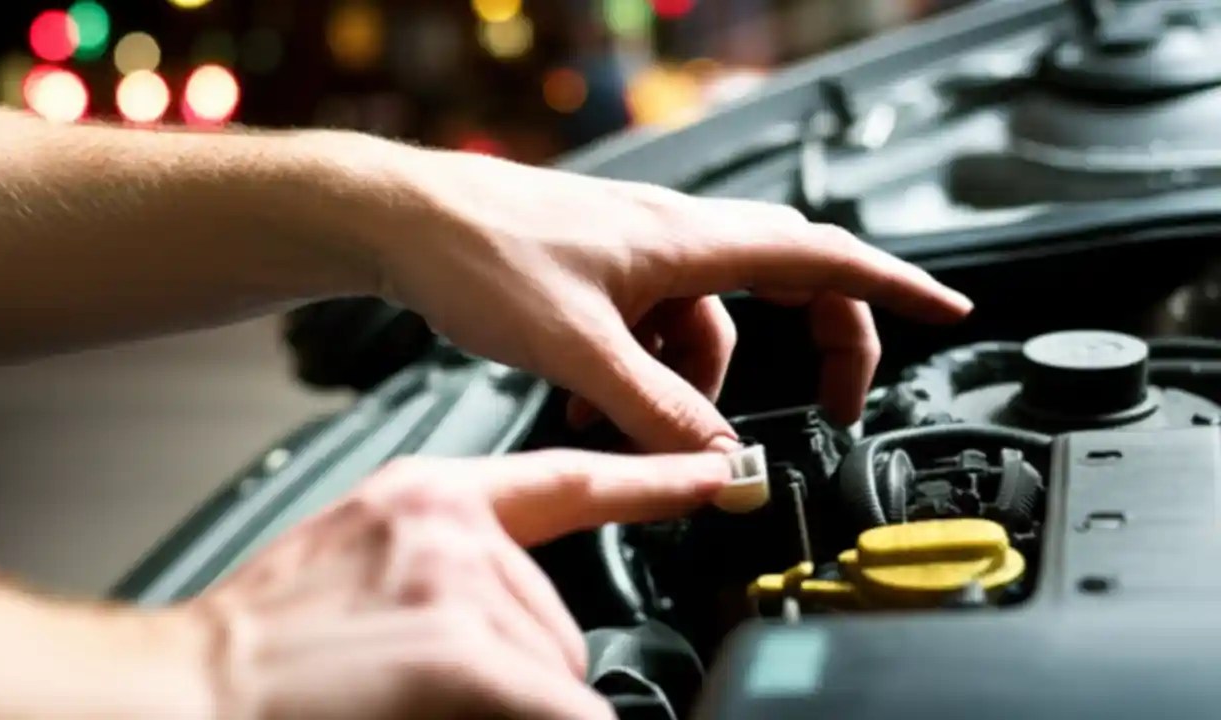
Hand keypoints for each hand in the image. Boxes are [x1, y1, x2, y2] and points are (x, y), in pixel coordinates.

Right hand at [185, 450, 728, 719]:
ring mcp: (462, 586)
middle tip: (431, 684)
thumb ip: (451, 568)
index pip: (570, 478)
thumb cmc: (268, 641)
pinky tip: (465, 705)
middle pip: (561, 617)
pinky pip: (563, 706)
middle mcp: (454, 528)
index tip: (718, 470)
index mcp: (429, 497)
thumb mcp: (364, 563)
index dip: (652, 479)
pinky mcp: (465, 654)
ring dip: (511, 703)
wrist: (191, 692)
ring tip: (414, 698)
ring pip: (558, 671)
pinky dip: (547, 719)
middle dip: (526, 670)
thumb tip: (509, 612)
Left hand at [362, 147, 972, 451]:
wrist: (406, 221)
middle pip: (784, 287)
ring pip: (710, 323)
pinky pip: (657, 327)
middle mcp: (676, 237)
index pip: (821, 256)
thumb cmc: (481, 255)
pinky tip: (594, 402)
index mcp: (688, 240)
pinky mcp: (607, 270)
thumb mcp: (577, 348)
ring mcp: (642, 251)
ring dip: (691, 383)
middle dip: (812, 349)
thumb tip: (719, 458)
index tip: (947, 311)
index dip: (893, 287)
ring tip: (630, 425)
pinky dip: (646, 372)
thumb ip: (655, 408)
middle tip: (825, 408)